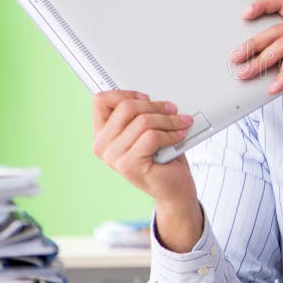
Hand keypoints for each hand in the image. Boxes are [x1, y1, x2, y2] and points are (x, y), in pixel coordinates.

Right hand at [92, 91, 202, 250]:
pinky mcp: (128, 165)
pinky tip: (179, 136)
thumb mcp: (146, 130)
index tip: (146, 98)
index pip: (101, 100)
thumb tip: (150, 96)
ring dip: (169, 119)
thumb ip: (140, 114)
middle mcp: (102, 145)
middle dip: (156, 105)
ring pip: (144, 121)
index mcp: (102, 133)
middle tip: (172, 109)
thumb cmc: (162, 157)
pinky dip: (171, 133)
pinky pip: (152, 136)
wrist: (173, 188)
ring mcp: (113, 157)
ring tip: (180, 123)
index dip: (126, 94)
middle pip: (126, 107)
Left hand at [231, 0, 282, 119]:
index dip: (264, 5)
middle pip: (277, 29)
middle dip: (253, 45)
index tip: (245, 15)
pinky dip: (281, 75)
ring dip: (260, 62)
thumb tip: (253, 58)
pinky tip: (274, 88)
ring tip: (246, 74)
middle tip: (236, 58)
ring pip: (282, 45)